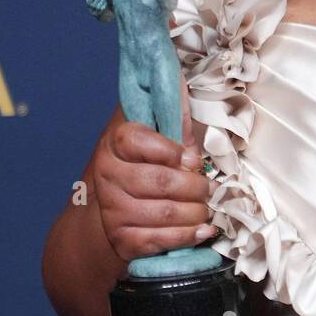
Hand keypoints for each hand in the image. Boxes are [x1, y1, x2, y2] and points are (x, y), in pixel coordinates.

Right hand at [92, 75, 216, 267]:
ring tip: (205, 208)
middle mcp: (109, 176)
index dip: (171, 150)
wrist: (110, 216)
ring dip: (197, 212)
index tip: (191, 158)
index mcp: (116, 144)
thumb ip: (171, 113)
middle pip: (162, 181)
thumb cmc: (144, 168)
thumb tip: (181, 75)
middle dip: (196, 186)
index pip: (137, 139)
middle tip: (206, 187)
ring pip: (167, 212)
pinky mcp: (123, 239)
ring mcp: (113, 210)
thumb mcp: (156, 136)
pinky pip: (162, 240)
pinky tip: (201, 230)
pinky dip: (189, 236)